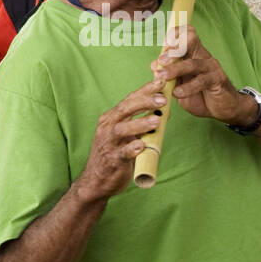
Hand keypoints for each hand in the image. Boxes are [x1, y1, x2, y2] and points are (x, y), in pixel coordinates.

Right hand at [75, 82, 171, 200]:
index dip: (145, 90)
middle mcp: (108, 127)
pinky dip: (132, 149)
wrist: (97, 180)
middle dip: (144, 102)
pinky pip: (123, 153)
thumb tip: (164, 110)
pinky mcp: (113, 160)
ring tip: (156, 121)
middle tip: (163, 99)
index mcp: (112, 118)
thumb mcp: (128, 134)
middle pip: (125, 109)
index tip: (161, 81)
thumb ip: (142, 122)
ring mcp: (109, 144)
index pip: (129, 100)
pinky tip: (142, 146)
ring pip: (123, 130)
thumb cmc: (116, 153)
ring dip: (140, 124)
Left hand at [151, 25, 253, 125]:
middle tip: (161, 61)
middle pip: (191, 40)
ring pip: (192, 63)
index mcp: (194, 53)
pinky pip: (201, 81)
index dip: (175, 34)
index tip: (164, 44)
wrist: (224, 108)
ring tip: (162, 77)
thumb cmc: (201, 94)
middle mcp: (203, 56)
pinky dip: (187, 87)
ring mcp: (211, 67)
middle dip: (173, 49)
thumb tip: (154, 65)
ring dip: (175, 69)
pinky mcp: (217, 80)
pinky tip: (177, 93)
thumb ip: (168, 74)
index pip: (186, 33)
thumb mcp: (181, 84)